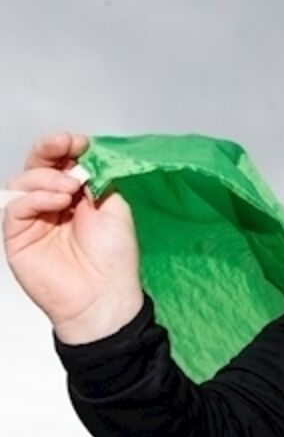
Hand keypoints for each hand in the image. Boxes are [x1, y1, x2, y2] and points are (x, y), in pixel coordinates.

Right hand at [3, 133, 142, 343]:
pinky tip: (57, 202)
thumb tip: (84, 159)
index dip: (67, 148)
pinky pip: (16, 206)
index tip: (79, 142)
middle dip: (48, 150)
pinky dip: (36, 198)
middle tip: (62, 145)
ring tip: (70, 189)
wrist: (102, 294)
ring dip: (46, 178)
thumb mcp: (114, 208)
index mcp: (78, 196)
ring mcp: (34, 219)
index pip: (63, 163)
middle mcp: (53, 204)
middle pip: (38, 167)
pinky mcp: (18, 236)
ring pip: (23, 182)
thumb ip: (98, 181)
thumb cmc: (114, 257)